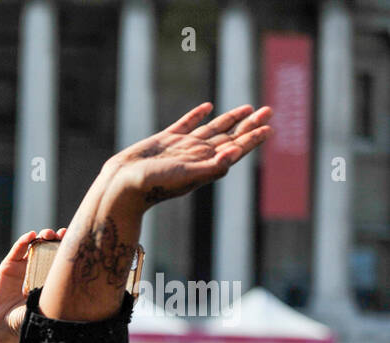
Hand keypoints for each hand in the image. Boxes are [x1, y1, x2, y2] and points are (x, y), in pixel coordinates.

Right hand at [0, 228, 67, 337]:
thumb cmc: (26, 320)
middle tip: (60, 236)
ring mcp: (22, 267)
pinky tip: (30, 236)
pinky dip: (23, 241)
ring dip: (42, 237)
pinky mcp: (8, 266)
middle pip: (49, 248)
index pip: (60, 259)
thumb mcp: (46, 308)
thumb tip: (75, 285)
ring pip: (34, 245)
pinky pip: (16, 250)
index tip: (75, 242)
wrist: (3, 326)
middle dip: (56, 239)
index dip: (66, 248)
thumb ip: (56, 297)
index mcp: (49, 279)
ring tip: (47, 235)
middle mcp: (37, 270)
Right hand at [106, 103, 272, 208]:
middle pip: (229, 137)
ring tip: (248, 109)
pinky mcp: (164, 141)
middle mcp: (197, 155)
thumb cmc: (153, 185)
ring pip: (212, 129)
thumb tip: (235, 153)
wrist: (122, 185)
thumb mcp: (185, 177)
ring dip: (230, 119)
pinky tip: (207, 107)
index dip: (253, 137)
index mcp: (205, 164)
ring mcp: (181, 147)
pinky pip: (186, 124)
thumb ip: (212, 167)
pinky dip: (197, 115)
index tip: (269, 126)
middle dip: (249, 124)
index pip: (236, 148)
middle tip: (269, 110)